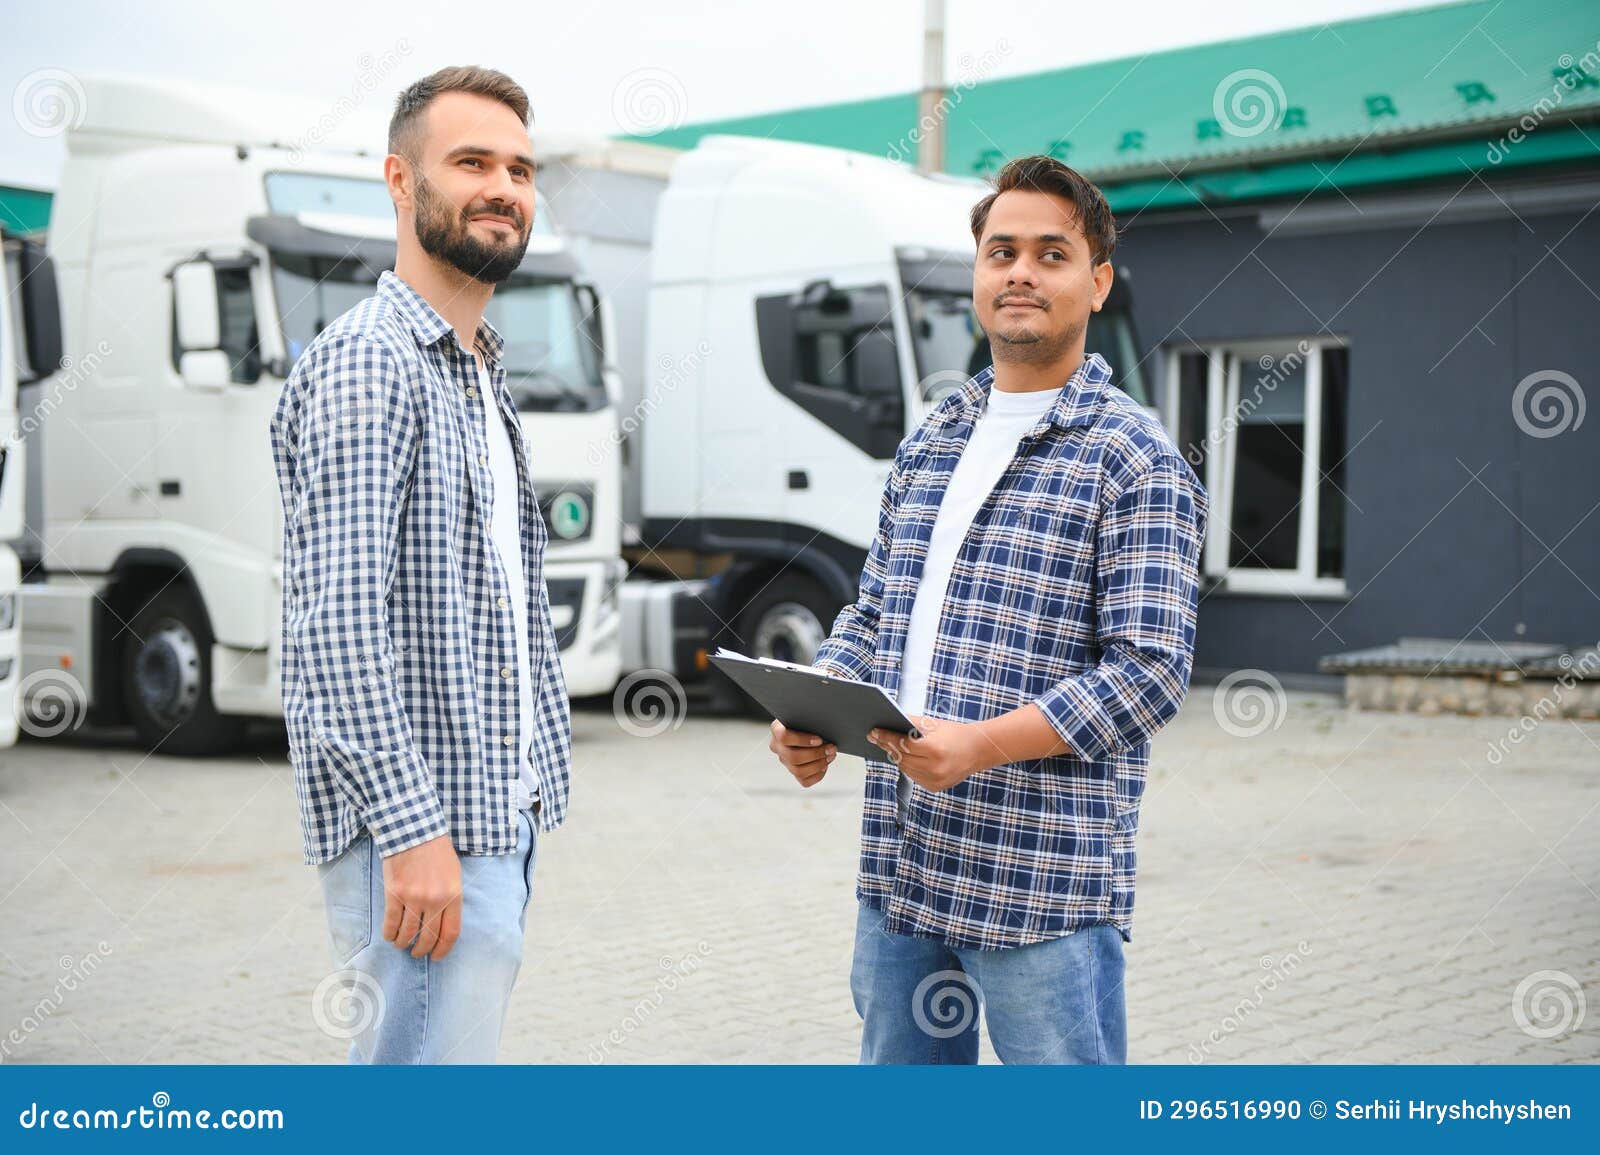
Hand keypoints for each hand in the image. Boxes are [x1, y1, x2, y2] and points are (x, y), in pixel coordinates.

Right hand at [380, 833, 462, 959]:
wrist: (415, 832)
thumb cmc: (437, 853)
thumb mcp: (454, 875)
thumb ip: (451, 899)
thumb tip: (443, 926)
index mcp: (454, 895)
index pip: (450, 933)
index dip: (443, 950)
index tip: (436, 957)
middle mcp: (435, 900)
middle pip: (428, 937)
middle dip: (422, 950)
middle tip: (417, 952)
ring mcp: (414, 897)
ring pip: (407, 933)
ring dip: (403, 943)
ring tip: (401, 944)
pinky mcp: (394, 894)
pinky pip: (391, 923)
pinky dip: (389, 934)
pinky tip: (390, 936)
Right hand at [770, 719, 835, 787]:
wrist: (808, 725)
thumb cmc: (808, 717)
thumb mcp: (806, 713)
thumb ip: (809, 716)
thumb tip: (825, 717)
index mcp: (776, 730)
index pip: (784, 737)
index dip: (803, 740)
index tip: (819, 739)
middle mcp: (777, 747)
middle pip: (793, 757)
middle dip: (816, 754)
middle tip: (831, 748)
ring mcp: (784, 761)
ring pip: (798, 771)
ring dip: (819, 764)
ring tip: (831, 755)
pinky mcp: (793, 772)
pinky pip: (804, 781)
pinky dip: (818, 775)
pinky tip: (825, 765)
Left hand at [867, 715, 985, 792]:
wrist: (979, 750)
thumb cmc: (955, 733)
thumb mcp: (933, 724)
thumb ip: (910, 722)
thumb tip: (887, 720)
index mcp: (934, 750)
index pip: (902, 744)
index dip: (886, 737)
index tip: (874, 732)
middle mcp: (935, 768)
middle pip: (901, 758)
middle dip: (888, 747)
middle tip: (875, 738)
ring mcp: (935, 781)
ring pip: (905, 769)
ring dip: (896, 758)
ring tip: (887, 746)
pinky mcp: (936, 787)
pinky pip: (914, 777)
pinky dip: (908, 767)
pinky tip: (903, 757)